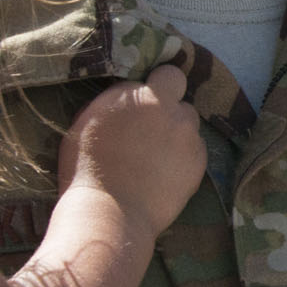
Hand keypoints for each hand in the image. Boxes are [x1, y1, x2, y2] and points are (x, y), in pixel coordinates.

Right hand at [57, 64, 200, 232]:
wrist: (110, 212)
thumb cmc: (87, 168)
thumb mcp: (89, 121)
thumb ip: (117, 102)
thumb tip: (130, 96)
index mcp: (143, 97)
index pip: (170, 74)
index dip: (162, 85)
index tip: (151, 98)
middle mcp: (172, 112)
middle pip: (180, 103)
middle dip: (168, 113)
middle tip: (149, 133)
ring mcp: (190, 139)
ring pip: (189, 128)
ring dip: (176, 136)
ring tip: (155, 158)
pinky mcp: (199, 164)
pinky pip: (195, 152)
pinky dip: (183, 159)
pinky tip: (164, 174)